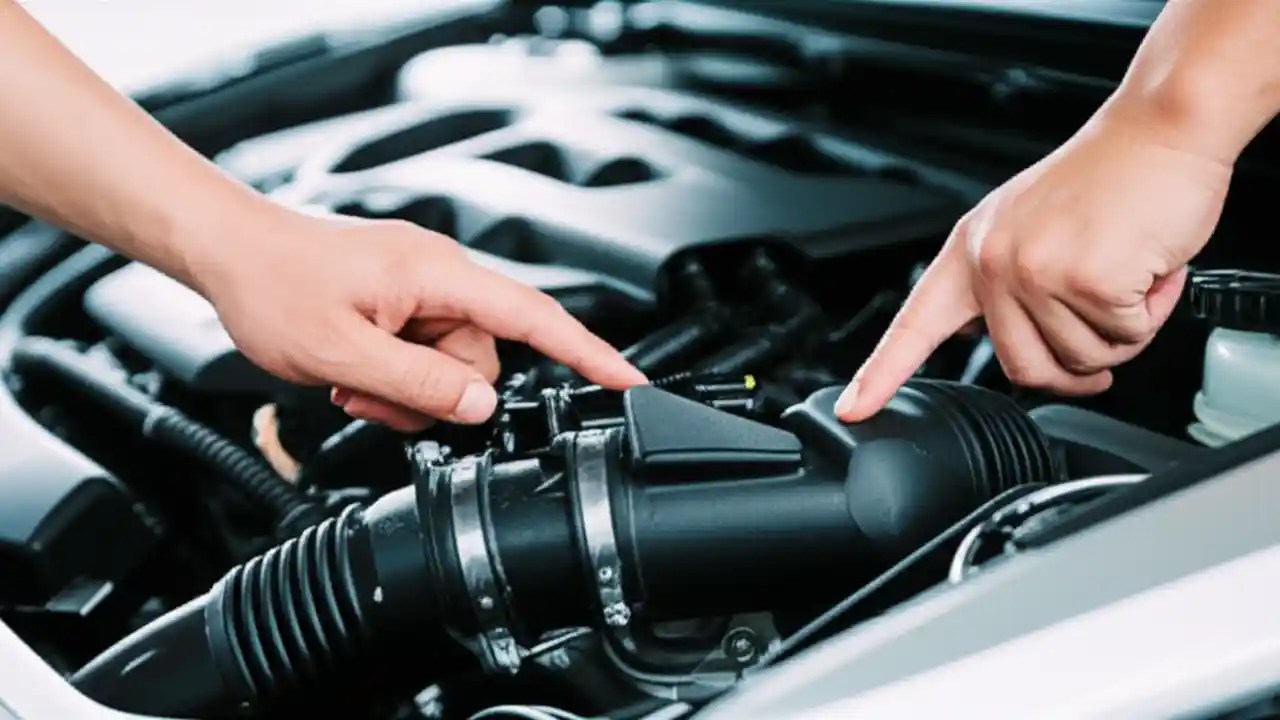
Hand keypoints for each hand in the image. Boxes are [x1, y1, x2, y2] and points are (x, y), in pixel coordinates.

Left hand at [194, 207, 646, 431]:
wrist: (230, 251)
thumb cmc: (274, 285)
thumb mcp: (345, 353)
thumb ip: (421, 383)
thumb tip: (481, 404)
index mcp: (439, 277)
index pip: (535, 318)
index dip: (588, 355)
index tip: (628, 382)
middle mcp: (441, 277)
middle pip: (483, 359)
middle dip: (435, 395)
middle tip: (372, 395)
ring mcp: (422, 288)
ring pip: (451, 364)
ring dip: (407, 389)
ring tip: (353, 380)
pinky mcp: (404, 299)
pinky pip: (425, 351)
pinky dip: (396, 373)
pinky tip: (355, 370)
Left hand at [835, 100, 1232, 422]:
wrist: (1164, 127)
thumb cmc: (1111, 177)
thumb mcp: (1029, 227)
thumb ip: (1001, 283)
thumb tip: (981, 335)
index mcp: (972, 249)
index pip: (915, 325)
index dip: (881, 374)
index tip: (854, 410)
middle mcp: (993, 261)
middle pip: (1024, 368)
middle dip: (1078, 365)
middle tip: (1108, 319)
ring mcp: (1035, 272)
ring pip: (1083, 359)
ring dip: (1123, 329)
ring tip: (1128, 273)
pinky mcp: (1086, 280)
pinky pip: (1126, 336)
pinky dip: (1152, 310)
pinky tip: (1149, 267)